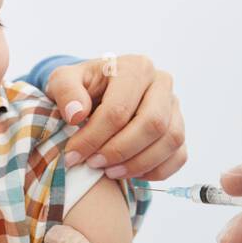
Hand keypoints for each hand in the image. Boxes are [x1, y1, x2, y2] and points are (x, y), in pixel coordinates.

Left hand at [43, 54, 186, 181]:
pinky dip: (156, 171)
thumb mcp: (62, 81)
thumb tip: (76, 114)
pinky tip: (130, 174)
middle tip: (94, 164)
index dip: (94, 137)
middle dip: (120, 151)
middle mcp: (161, 83)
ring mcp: (174, 106)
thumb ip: (65, 91)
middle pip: (152, 124)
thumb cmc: (80, 87)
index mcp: (135, 68)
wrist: (96, 92)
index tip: (73, 155)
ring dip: (139, 163)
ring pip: (170, 140)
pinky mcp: (179, 127)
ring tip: (109, 172)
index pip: (119, 109)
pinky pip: (179, 155)